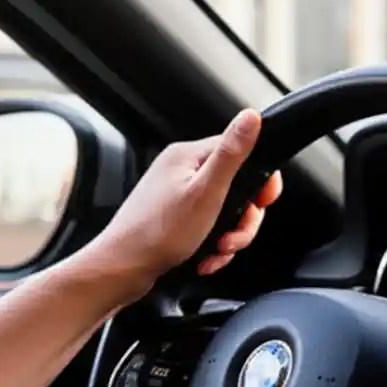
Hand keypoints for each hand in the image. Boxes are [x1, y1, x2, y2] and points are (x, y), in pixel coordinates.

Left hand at [82, 108, 282, 295]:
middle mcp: (181, 171)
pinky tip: (206, 258)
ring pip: (225, 211)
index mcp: (187, 157)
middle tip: (234, 237)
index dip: (259, 179)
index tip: (263, 201)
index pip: (239, 152)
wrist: (122, 269)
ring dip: (230, 237)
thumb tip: (251, 116)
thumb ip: (231, 154)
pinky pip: (209, 227)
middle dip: (243, 219)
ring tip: (218, 251)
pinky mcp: (176, 218)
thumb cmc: (157, 233)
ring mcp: (177, 195)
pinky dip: (213, 245)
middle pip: (236, 187)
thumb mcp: (206, 192)